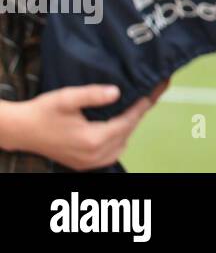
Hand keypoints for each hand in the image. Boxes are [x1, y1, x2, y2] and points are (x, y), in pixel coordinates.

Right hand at [0, 81, 169, 169]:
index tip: (156, 88)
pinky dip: (119, 137)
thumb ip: (93, 94)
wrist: (21, 130)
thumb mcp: (67, 98)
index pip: (129, 121)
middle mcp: (94, 154)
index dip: (143, 104)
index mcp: (93, 139)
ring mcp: (90, 162)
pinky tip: (120, 122)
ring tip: (137, 105)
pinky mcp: (84, 164)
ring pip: (122, 143)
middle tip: (152, 93)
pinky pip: (112, 151)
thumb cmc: (43, 112)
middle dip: (139, 112)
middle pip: (127, 132)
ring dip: (129, 125)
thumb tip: (118, 92)